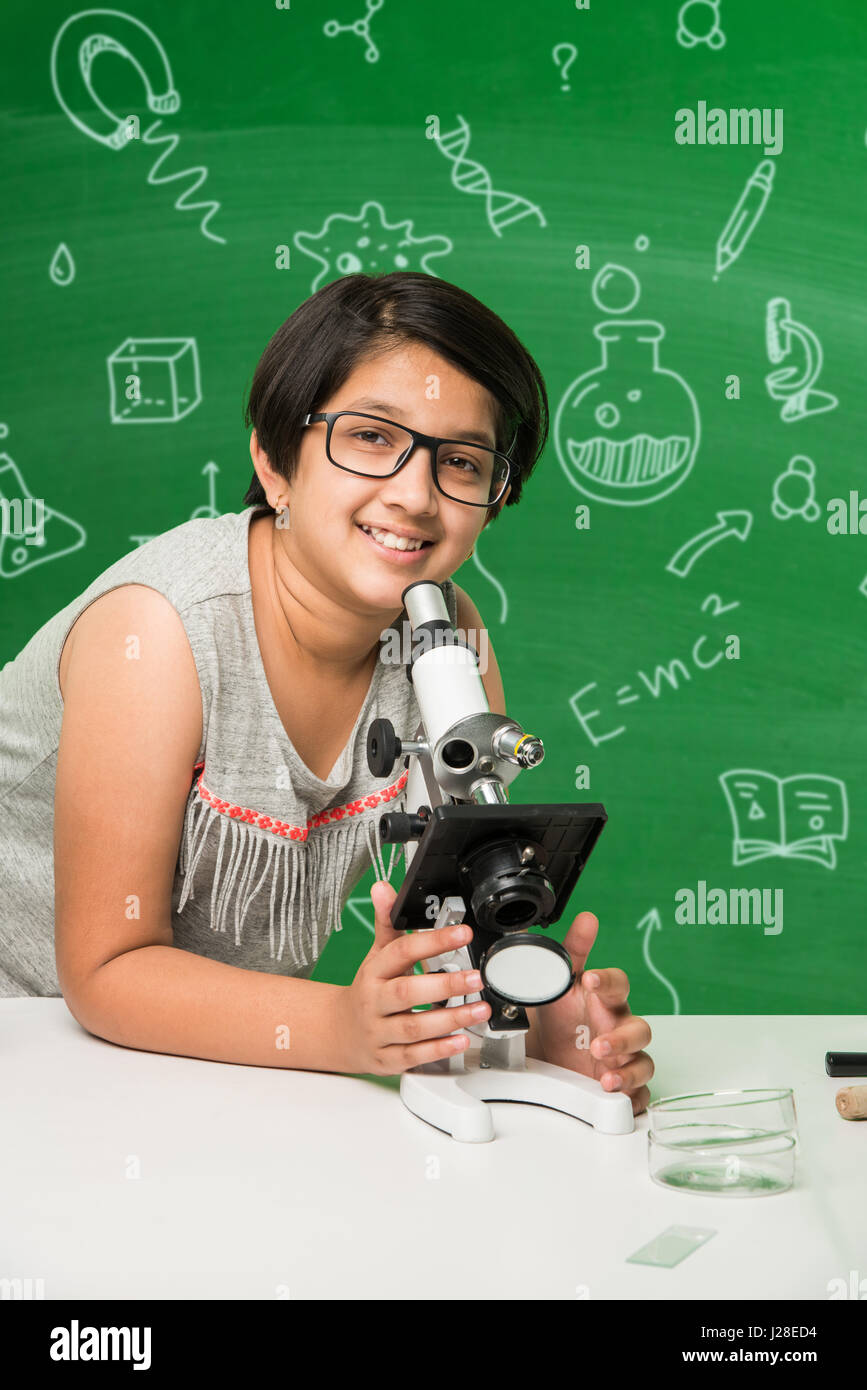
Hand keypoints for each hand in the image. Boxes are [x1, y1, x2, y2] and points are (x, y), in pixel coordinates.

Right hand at [334, 880, 491, 1075]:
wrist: (338, 1031)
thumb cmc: (367, 990)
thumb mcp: (376, 955)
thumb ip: (387, 922)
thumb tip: (383, 887)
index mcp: (374, 971)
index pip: (402, 951)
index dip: (433, 941)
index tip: (462, 932)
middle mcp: (374, 1001)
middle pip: (406, 992)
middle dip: (444, 984)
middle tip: (476, 977)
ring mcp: (378, 1031)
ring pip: (412, 1027)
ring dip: (450, 1019)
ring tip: (480, 1009)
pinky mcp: (386, 1059)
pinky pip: (412, 1056)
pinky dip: (438, 1049)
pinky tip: (461, 1040)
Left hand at [529, 910, 653, 1114]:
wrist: (543, 1060)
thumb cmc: (560, 1019)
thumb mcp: (559, 985)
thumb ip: (569, 952)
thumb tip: (585, 918)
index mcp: (604, 1000)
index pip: (618, 984)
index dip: (607, 981)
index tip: (589, 979)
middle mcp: (618, 1028)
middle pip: (639, 1028)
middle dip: (621, 1037)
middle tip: (597, 1044)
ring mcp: (623, 1059)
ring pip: (643, 1062)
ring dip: (627, 1070)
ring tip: (605, 1076)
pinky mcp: (622, 1087)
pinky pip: (639, 1094)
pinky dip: (630, 1096)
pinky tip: (614, 1096)